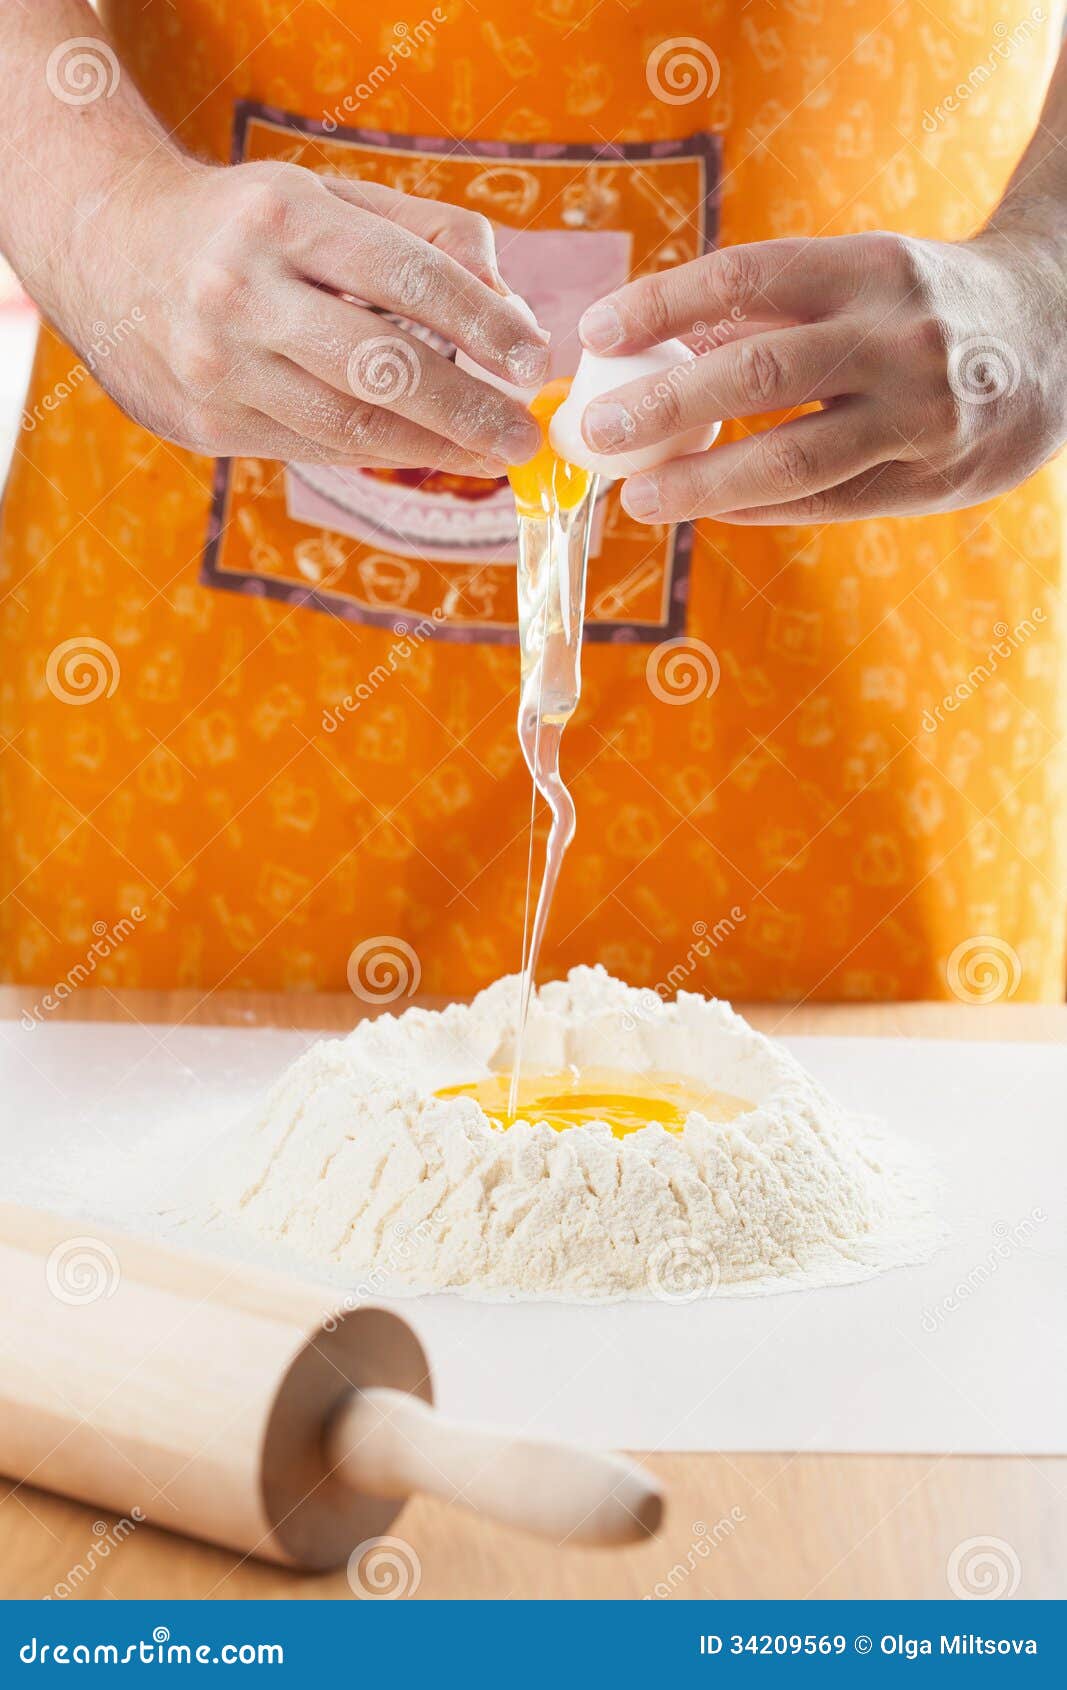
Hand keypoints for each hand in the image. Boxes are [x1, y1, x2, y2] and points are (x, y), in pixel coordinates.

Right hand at [74, 157, 546, 472]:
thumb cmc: (249, 226)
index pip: (406, 276)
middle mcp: (242, 292)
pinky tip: (420, 448)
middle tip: (523, 435)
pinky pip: (313, 449)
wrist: (105, 250)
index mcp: (283, 217)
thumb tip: (513, 315)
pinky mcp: (205, 422)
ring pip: (348, 427)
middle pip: (381, 368)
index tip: (531, 358)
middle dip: (467, 410)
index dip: (481, 323)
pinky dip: (377, 453)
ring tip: (486, 452)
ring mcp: (218, 365)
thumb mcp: (330, 199)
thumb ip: (429, 240)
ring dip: (431, 447)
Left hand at [576, 230, 1066, 524]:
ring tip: (642, 497)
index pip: (746, 276)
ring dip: (705, 482)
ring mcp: (919, 414)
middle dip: (665, 405)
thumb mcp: (856, 279)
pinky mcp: (932, 478)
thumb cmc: (920, 309)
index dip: (663, 304)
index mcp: (866, 268)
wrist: (1055, 339)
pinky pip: (828, 503)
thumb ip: (766, 314)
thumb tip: (651, 354)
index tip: (595, 331)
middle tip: (597, 431)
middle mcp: (897, 336)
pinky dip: (760, 508)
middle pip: (761, 373)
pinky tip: (712, 510)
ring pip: (795, 457)